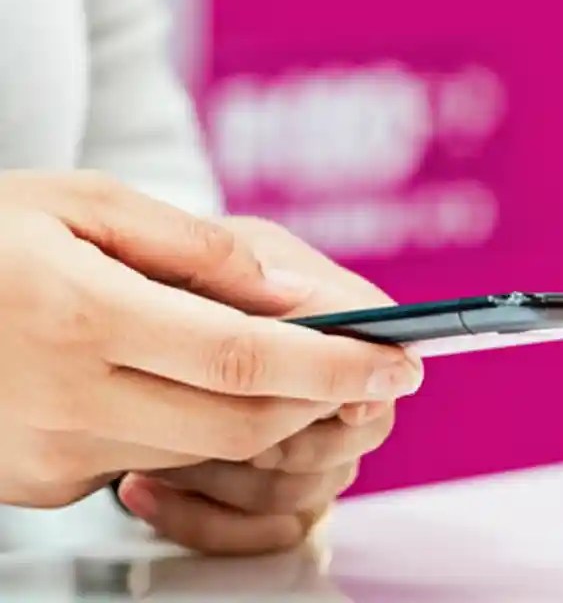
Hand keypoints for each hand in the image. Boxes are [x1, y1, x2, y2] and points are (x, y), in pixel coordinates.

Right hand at [0, 172, 419, 507]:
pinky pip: (147, 460)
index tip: (400, 363)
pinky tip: (169, 377)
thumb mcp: (77, 201)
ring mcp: (50, 455)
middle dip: (321, 398)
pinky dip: (186, 423)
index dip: (338, 366)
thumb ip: (192, 246)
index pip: (249, 360)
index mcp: (81, 316)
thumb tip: (285, 291)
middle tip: (366, 366)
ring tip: (269, 356)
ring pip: (204, 447)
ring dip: (257, 409)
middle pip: (243, 422)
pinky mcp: (38, 484)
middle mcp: (68, 400)